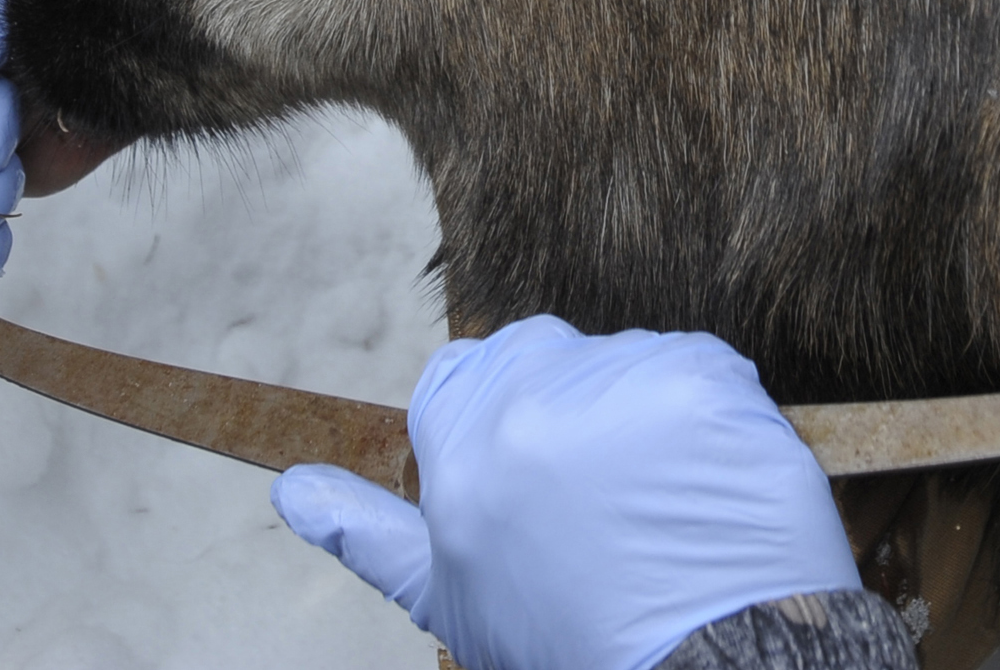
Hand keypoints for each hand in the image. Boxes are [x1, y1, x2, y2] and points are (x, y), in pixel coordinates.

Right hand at [277, 319, 858, 669]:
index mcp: (457, 444)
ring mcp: (620, 379)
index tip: (527, 483)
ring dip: (638, 418)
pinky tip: (704, 490)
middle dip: (561, 413)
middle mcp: (529, 395)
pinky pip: (699, 368)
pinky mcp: (701, 376)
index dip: (493, 430)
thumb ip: (366, 532)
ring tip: (655, 506)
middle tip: (594, 501)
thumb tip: (292, 489)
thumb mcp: (447, 595)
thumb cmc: (568, 643)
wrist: (701, 669)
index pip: (456, 379)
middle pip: (538, 360)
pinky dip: (707, 421)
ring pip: (620, 364)